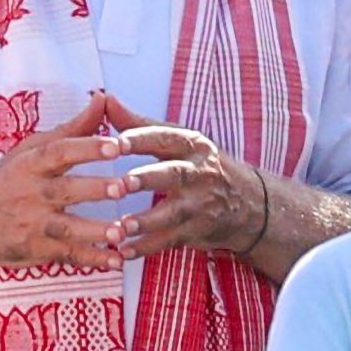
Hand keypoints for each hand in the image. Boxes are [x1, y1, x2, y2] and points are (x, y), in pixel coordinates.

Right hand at [0, 91, 127, 270]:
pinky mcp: (38, 250)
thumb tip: (103, 97)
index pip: (59, 152)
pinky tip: (117, 260)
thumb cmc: (5, 180)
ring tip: (123, 231)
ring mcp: (34, 225)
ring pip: (68, 228)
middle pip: (65, 190)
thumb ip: (72, 128)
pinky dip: (93, 260)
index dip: (87, 147)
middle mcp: (31, 194)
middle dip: (95, 189)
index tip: (116, 146)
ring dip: (96, 231)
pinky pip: (68, 255)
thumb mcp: (30, 150)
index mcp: (30, 164)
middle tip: (124, 187)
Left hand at [108, 95, 261, 258]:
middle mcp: (198, 173)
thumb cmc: (199, 164)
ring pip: (172, 212)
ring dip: (145, 221)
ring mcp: (200, 205)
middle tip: (121, 184)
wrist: (247, 203)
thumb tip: (103, 98)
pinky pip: (169, 240)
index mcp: (191, 145)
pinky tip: (124, 251)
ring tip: (120, 226)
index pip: (165, 139)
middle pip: (173, 174)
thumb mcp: (178, 139)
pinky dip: (147, 247)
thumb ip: (138, 123)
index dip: (141, 140)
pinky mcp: (196, 231)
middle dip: (148, 179)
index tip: (115, 142)